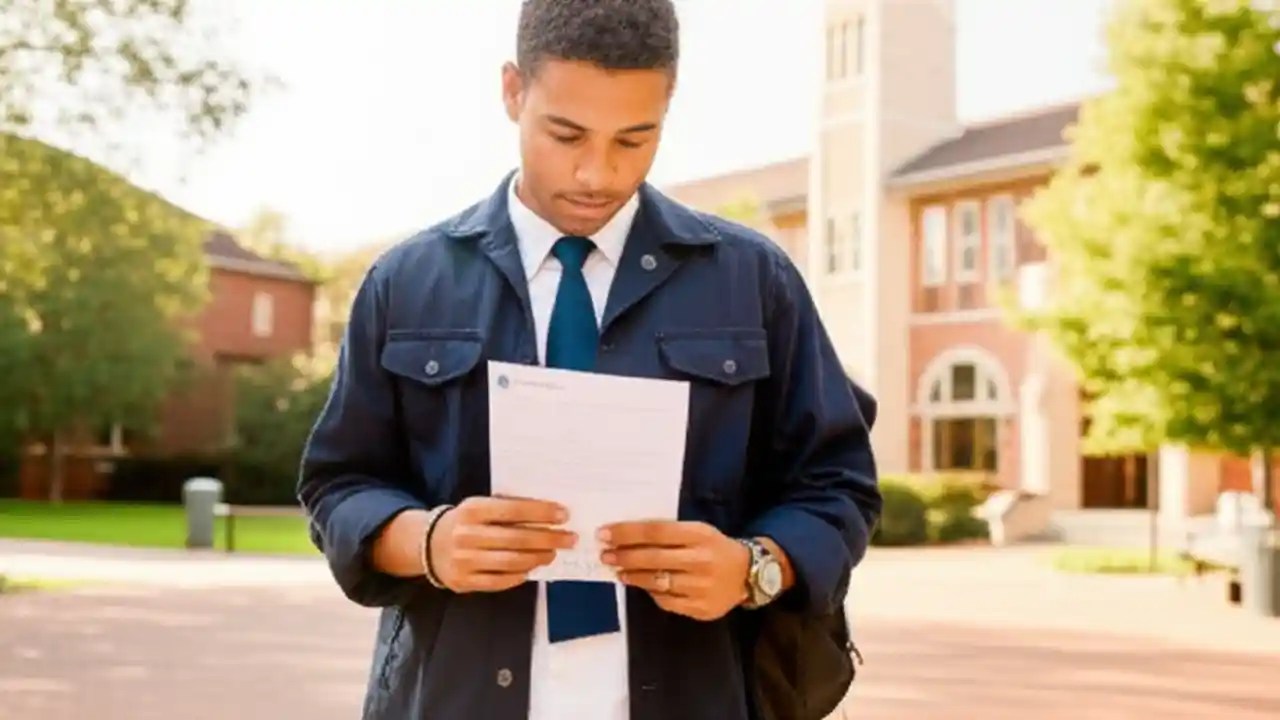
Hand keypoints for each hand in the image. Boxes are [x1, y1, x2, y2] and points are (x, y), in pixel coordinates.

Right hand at [430, 496, 576, 592]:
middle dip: (549, 538)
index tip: (563, 515)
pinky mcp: (464, 581)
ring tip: (552, 554)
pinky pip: (499, 581)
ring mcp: (464, 560)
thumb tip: (548, 514)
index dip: (541, 513)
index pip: (513, 510)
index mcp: (472, 510)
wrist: (428, 545)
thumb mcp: (480, 507)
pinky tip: (531, 569)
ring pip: (511, 562)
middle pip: (517, 539)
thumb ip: (507, 509)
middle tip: (569, 538)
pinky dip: (519, 575)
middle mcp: (467, 535)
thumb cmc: (465, 522)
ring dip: (538, 558)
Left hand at [598, 521, 749, 620]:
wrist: (747, 574)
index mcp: (699, 535)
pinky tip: (643, 585)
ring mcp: (701, 587)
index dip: (627, 533)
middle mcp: (700, 561)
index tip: (605, 533)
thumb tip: (626, 536)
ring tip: (619, 571)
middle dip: (624, 556)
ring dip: (633, 576)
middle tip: (605, 555)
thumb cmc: (714, 548)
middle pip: (653, 558)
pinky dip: (652, 593)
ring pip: (657, 582)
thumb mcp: (697, 531)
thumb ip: (668, 533)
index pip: (655, 532)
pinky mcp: (700, 608)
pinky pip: (667, 602)